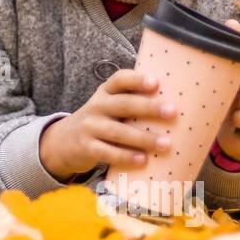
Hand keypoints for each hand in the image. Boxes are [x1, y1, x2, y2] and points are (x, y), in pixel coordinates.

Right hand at [38, 69, 176, 181]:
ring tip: (165, 144)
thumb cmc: (99, 122)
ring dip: (143, 138)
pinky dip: (125, 156)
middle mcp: (96, 106)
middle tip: (172, 112)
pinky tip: (142, 160)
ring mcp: (89, 127)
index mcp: (105, 93)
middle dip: (148, 107)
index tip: (156, 82)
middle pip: (122, 104)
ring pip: (117, 131)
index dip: (137, 79)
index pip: (119, 80)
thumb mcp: (108, 107)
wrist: (62, 142)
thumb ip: (131, 105)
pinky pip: (107, 152)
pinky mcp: (86, 147)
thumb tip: (177, 111)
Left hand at [215, 20, 239, 161]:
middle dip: (236, 88)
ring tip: (236, 111)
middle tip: (235, 97)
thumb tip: (231, 22)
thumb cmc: (238, 102)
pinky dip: (237, 118)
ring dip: (234, 105)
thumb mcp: (238, 77)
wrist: (237, 138)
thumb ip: (238, 50)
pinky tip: (239, 121)